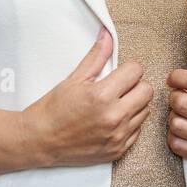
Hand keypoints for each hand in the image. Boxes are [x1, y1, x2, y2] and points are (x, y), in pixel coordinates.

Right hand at [22, 26, 153, 167]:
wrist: (40, 141)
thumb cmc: (53, 111)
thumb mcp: (74, 79)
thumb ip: (96, 57)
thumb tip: (106, 36)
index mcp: (102, 96)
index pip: (136, 71)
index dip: (128, 68)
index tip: (120, 72)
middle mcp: (113, 117)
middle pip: (146, 91)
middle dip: (135, 85)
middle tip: (119, 87)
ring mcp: (117, 136)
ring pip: (145, 110)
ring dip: (133, 105)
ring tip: (113, 104)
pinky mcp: (119, 150)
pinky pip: (138, 130)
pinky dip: (129, 123)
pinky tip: (112, 120)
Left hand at [165, 27, 186, 162]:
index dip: (177, 76)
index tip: (175, 78)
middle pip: (180, 102)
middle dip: (176, 97)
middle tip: (181, 97)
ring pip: (174, 123)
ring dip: (174, 117)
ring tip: (184, 113)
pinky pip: (175, 143)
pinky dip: (175, 135)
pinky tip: (184, 128)